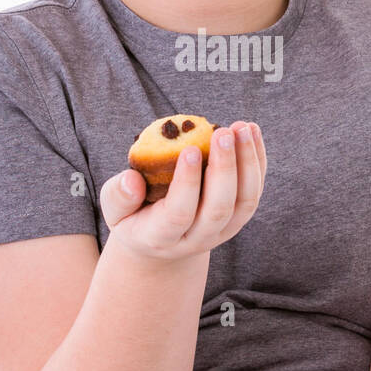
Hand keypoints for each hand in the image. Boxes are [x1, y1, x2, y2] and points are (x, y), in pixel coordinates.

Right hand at [99, 122, 266, 260]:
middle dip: (224, 169)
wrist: (161, 243)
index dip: (187, 183)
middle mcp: (197, 239)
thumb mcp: (113, 211)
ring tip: (242, 127)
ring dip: (247, 163)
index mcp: (162, 237)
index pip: (179, 214)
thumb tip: (132, 179)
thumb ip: (117, 196)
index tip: (190, 149)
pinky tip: (251, 131)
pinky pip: (254, 191)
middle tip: (223, 133)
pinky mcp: (238, 219)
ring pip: (244, 202)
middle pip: (218, 209)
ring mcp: (222, 231)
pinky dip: (258, 161)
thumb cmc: (133, 217)